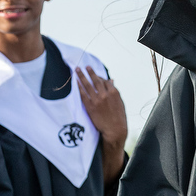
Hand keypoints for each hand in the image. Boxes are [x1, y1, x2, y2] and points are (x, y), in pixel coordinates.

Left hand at [76, 66, 126, 182]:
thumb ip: (114, 91)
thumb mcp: (120, 102)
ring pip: (88, 85)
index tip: (95, 75)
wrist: (115, 129)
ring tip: (78, 70)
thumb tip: (111, 81)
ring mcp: (97, 100)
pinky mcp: (90, 106)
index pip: (105, 81)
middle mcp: (105, 94)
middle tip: (85, 67)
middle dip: (90, 72)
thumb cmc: (118, 117)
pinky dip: (79, 88)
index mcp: (114, 93)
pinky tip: (76, 83)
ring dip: (82, 76)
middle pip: (96, 80)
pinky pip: (83, 94)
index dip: (100, 77)